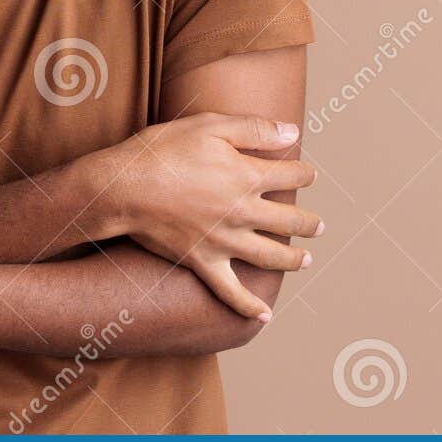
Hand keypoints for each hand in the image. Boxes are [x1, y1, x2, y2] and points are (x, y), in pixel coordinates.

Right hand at [97, 112, 321, 319]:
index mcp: (248, 176)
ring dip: (293, 260)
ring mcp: (225, 241)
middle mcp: (243, 212)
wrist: (123, 188)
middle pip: (290, 221)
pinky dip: (249, 306)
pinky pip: (231, 291)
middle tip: (319, 226)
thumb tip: (293, 133)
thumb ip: (255, 129)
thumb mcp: (210, 126)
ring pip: (270, 256)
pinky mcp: (203, 262)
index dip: (305, 173)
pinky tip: (265, 316)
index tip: (308, 173)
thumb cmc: (163, 150)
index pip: (291, 176)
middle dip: (309, 223)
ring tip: (307, 260)